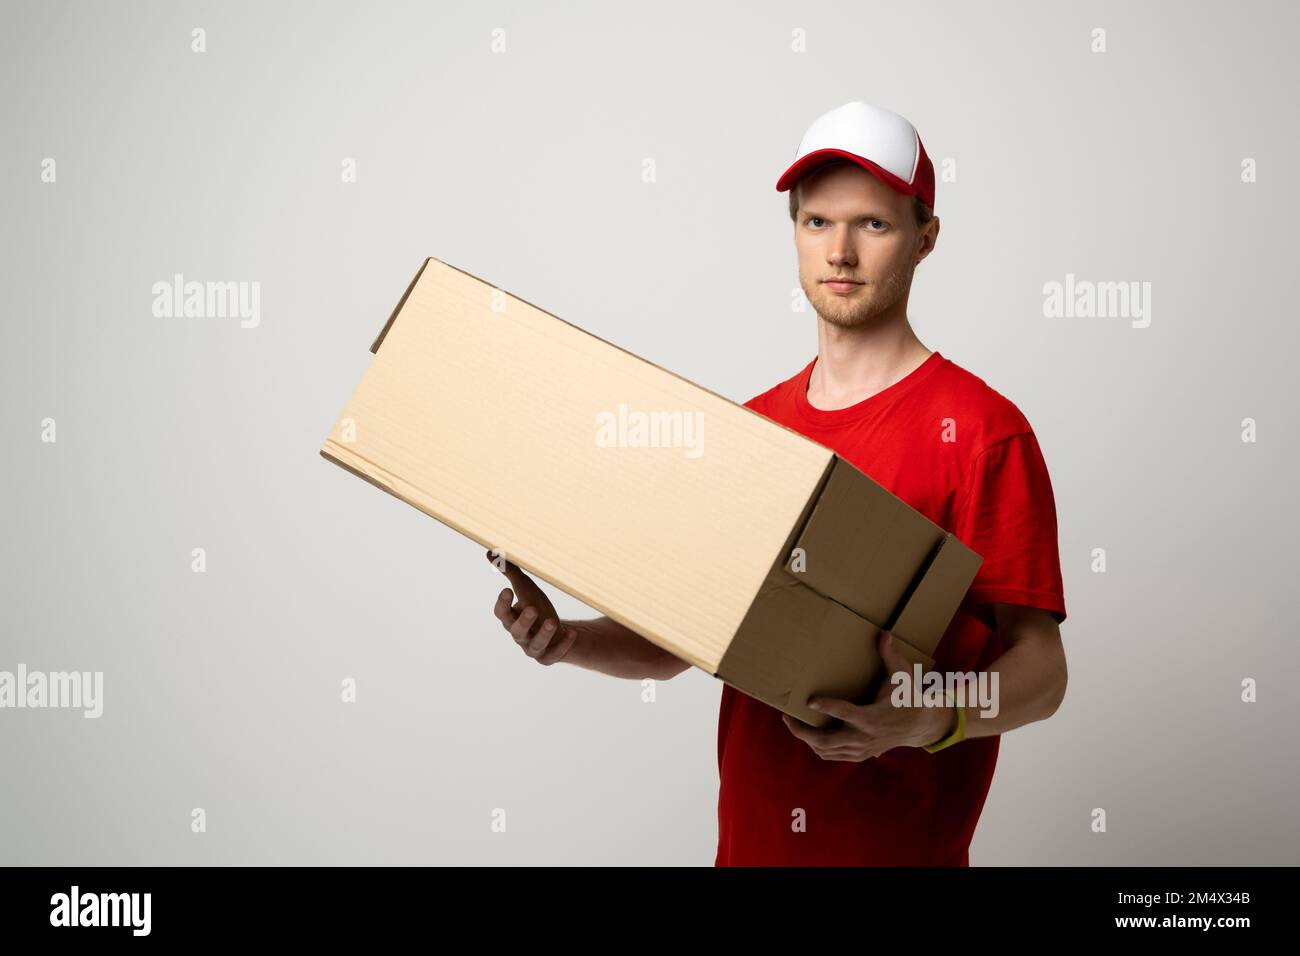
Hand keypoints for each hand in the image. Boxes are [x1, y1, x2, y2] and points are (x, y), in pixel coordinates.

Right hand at [486, 550, 578, 665]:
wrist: (556, 631)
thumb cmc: (537, 606)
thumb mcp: (526, 588)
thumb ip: (510, 572)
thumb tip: (490, 552)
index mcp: (511, 618)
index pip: (502, 613)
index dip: (503, 603)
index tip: (507, 590)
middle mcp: (519, 635)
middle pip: (517, 631)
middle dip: (524, 620)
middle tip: (532, 608)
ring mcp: (533, 647)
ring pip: (535, 645)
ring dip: (544, 634)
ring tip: (552, 621)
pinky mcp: (548, 657)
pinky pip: (554, 654)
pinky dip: (563, 645)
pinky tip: (572, 633)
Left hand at [781, 629, 954, 760]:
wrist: (921, 726)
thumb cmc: (909, 697)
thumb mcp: (902, 676)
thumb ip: (890, 656)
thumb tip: (884, 634)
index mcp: (872, 717)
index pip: (845, 712)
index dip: (827, 706)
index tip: (809, 700)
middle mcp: (864, 737)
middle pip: (826, 740)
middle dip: (803, 731)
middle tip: (787, 717)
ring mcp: (861, 749)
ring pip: (826, 750)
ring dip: (806, 739)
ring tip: (792, 723)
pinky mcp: (860, 754)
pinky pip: (832, 755)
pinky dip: (818, 747)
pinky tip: (808, 735)